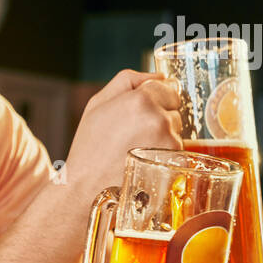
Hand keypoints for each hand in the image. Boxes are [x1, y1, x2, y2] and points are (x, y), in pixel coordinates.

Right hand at [63, 70, 181, 197]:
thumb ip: (128, 80)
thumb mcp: (97, 104)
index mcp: (140, 98)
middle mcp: (158, 117)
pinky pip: (177, 149)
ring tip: (135, 149)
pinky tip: (143, 160)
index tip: (138, 114)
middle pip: (174, 108)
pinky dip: (164, 154)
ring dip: (162, 136)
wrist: (86, 187)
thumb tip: (159, 75)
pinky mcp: (173, 160)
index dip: (153, 99)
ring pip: (176, 129)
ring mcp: (168, 140)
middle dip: (159, 117)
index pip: (168, 87)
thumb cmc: (89, 147)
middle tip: (132, 134)